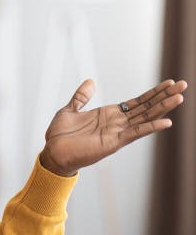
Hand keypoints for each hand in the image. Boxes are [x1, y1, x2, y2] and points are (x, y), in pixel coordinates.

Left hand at [39, 78, 187, 176]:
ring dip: (163, 108)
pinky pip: (135, 133)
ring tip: (180, 97)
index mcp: (109, 114)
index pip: (137, 102)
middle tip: (184, 85)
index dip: (153, 93)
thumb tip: (91, 81)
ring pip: (145, 118)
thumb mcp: (69, 110)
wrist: (52, 153)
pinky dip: (150, 128)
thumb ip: (81, 97)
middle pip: (147, 107)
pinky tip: (166, 122)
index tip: (170, 83)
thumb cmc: (60, 135)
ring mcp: (117, 133)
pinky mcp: (113, 143)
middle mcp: (117, 123)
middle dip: (165, 96)